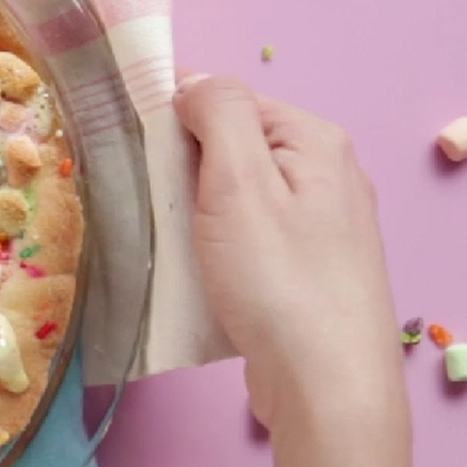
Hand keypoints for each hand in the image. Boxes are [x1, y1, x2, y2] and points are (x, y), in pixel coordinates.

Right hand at [174, 75, 408, 466]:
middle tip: (158, 209)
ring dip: (199, 217)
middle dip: (188, 172)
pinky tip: (207, 280)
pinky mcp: (314, 274)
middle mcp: (331, 175)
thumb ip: (219, 113)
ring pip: (240, 200)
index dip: (177, 118)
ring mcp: (326, 229)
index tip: (136, 153)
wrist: (327, 386)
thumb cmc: (279, 280)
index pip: (231, 100)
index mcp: (315, 140)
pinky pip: (253, 242)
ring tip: (177, 249)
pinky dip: (221, 252)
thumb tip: (197, 81)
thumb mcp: (239, 181)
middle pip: (236, 149)